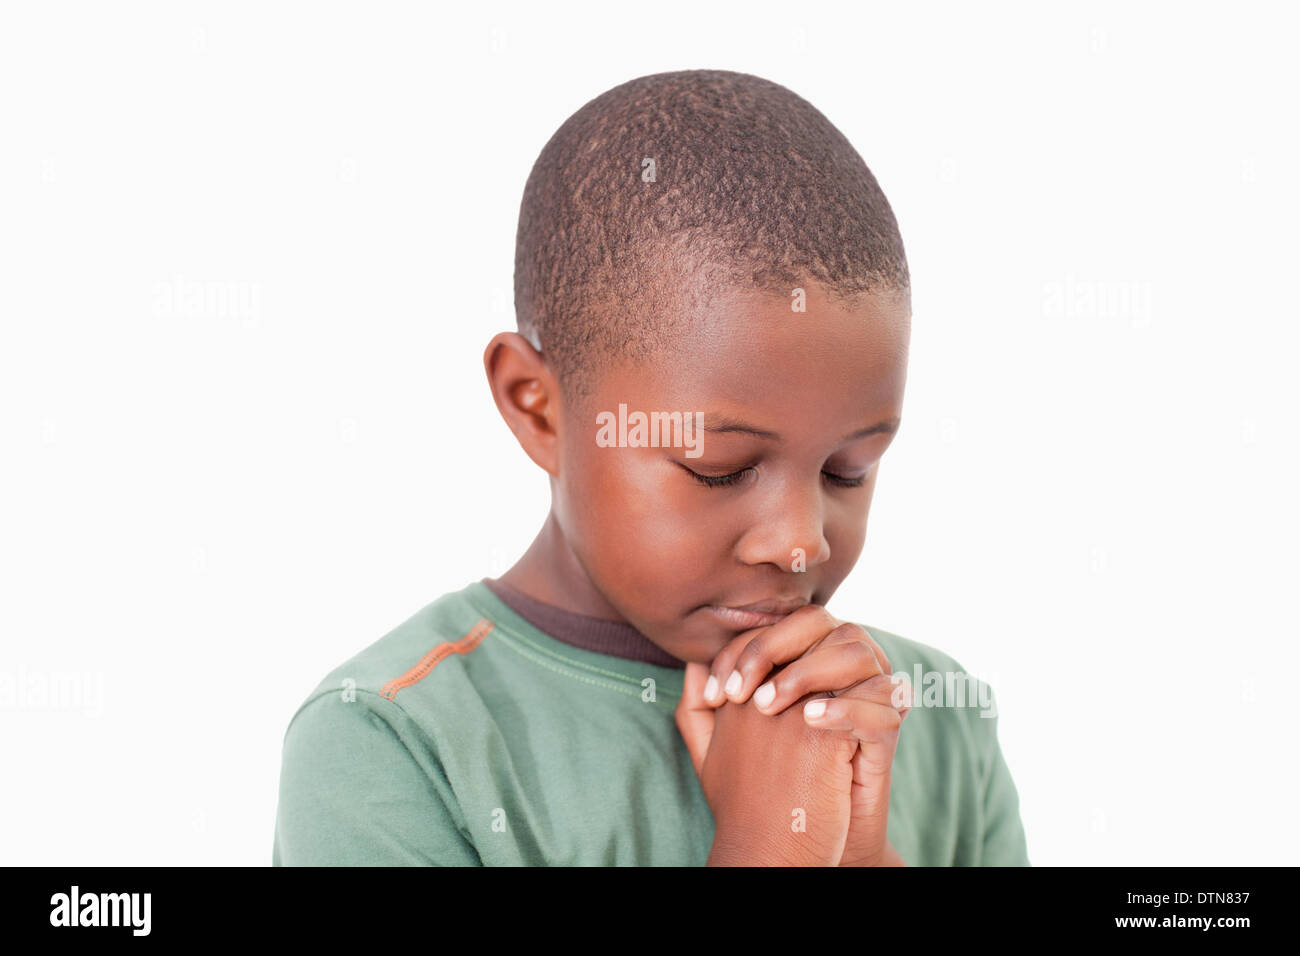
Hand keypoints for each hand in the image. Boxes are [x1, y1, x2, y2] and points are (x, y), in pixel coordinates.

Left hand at [694, 605, 911, 865]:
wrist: (801, 843)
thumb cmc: (764, 787)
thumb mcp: (721, 746)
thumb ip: (702, 705)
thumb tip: (691, 665)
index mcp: (802, 659)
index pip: (775, 625)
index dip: (742, 649)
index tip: (715, 694)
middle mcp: (837, 668)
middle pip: (817, 621)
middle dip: (772, 649)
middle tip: (741, 696)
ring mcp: (867, 695)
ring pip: (855, 650)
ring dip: (808, 671)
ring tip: (770, 709)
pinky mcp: (888, 730)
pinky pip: (886, 699)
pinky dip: (848, 705)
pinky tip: (811, 721)